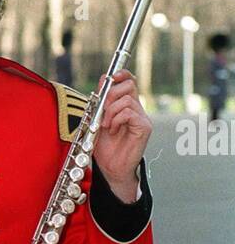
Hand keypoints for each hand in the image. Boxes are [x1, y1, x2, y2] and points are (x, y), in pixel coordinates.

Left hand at [92, 70, 151, 200]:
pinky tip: (113, 130)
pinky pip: (130, 113)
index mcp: (126, 106)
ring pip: (126, 100)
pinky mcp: (144, 127)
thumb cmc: (104, 147)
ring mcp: (142, 118)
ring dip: (110, 111)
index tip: (111, 77)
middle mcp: (136, 109)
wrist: (110, 168)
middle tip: (102, 110)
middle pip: (129, 85)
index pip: (129, 81)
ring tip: (106, 126)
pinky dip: (117, 120)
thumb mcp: (98, 120)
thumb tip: (103, 78)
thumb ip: (101, 101)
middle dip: (111, 94)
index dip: (121, 74)